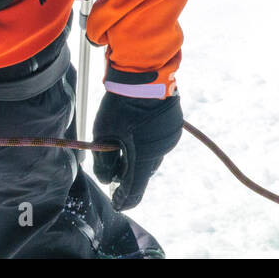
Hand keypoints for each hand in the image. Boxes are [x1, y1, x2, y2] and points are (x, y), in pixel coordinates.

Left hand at [91, 91, 182, 209]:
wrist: (143, 74)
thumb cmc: (120, 105)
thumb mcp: (104, 133)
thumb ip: (104, 161)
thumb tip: (107, 179)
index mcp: (144, 156)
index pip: (135, 190)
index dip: (124, 199)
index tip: (116, 203)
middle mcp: (161, 150)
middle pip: (143, 171)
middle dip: (129, 172)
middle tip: (113, 166)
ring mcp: (170, 137)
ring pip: (152, 156)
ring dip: (139, 156)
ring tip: (124, 143)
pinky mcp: (174, 126)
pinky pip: (159, 142)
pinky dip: (147, 142)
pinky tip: (136, 129)